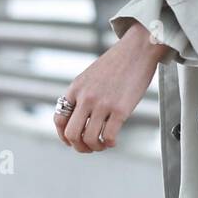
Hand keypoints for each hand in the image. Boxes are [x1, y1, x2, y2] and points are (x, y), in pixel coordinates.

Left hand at [54, 21, 175, 152]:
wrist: (138, 49)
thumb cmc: (117, 63)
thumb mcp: (90, 76)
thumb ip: (82, 94)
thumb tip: (79, 118)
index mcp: (76, 88)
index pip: (59, 120)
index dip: (63, 136)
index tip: (73, 141)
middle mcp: (86, 97)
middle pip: (71, 134)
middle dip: (78, 146)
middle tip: (88, 148)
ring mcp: (103, 104)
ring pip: (90, 139)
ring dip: (96, 148)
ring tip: (103, 145)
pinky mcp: (121, 109)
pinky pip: (109, 137)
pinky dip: (110, 144)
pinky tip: (113, 140)